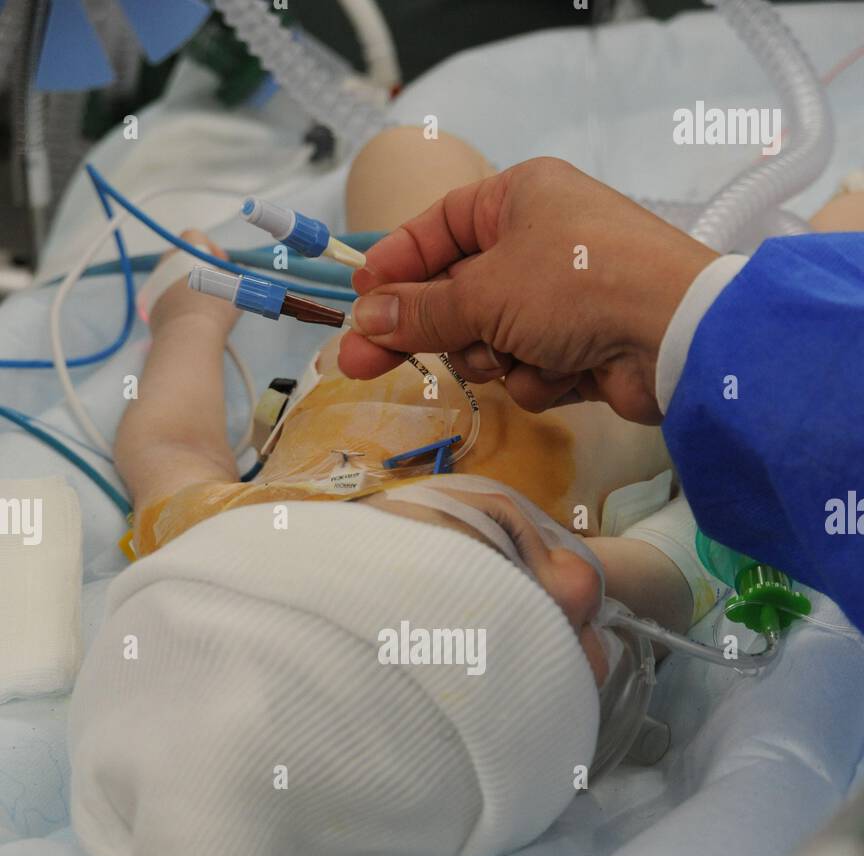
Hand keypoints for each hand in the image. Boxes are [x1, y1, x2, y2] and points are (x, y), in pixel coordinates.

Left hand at [148, 229, 240, 336]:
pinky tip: (190, 319)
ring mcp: (155, 284)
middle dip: (197, 268)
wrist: (189, 337)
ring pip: (171, 279)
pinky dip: (176, 305)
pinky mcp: (150, 306)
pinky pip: (165, 299)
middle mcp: (165, 263)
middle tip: (214, 286)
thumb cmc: (215, 306)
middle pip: (181, 258)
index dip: (211, 248)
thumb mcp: (236, 287)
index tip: (221, 265)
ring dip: (186, 287)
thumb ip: (234, 275)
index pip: (195, 236)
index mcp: (186, 251)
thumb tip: (234, 274)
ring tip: (203, 306)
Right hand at [338, 158, 716, 423]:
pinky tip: (566, 373)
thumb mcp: (486, 292)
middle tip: (364, 363)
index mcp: (518, 197)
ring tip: (519, 356)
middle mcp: (541, 239)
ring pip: (492, 339)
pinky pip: (531, 367)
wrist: (676, 334)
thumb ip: (422, 311)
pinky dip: (540, 376)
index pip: (437, 229)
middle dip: (436, 329)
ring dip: (497, 357)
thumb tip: (364, 318)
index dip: (395, 268)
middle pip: (459, 292)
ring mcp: (565, 296)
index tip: (357, 304)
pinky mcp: (585, 345)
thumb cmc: (577, 285)